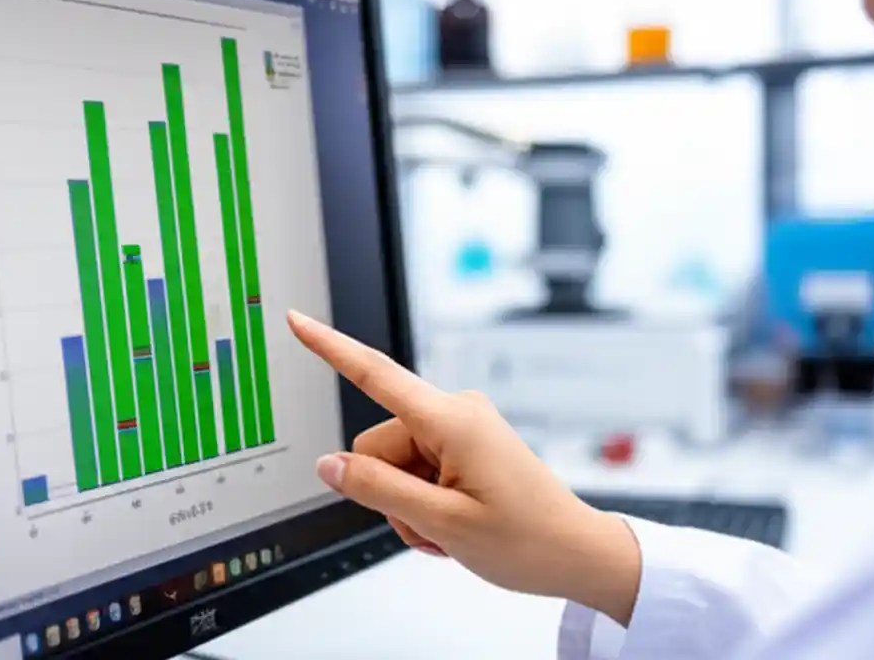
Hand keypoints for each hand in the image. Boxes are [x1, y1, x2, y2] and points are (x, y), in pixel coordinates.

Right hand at [288, 310, 641, 624]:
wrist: (575, 553)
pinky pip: (416, 471)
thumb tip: (330, 465)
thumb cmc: (527, 540)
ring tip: (452, 528)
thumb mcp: (442, 523)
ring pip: (393, 466)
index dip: (329, 347)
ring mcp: (461, 428)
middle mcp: (455, 412)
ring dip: (410, 506)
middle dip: (390, 493)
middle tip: (434, 525)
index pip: (374, 374)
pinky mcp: (465, 444)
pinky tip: (456, 523)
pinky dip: (425, 504)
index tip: (298, 320)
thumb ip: (378, 490)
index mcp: (451, 420)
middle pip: (377, 448)